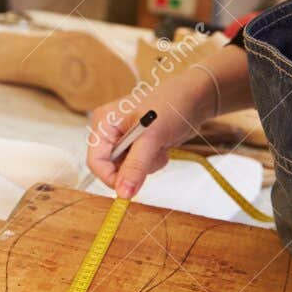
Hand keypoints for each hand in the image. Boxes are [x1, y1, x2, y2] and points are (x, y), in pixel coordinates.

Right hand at [85, 66, 218, 198]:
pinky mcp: (139, 145)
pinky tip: (162, 147)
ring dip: (146, 165)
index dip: (110, 177)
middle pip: (112, 167)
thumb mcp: (151, 137)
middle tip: (152, 155)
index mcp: (104, 123)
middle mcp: (111, 131)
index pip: (96, 161)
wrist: (195, 99)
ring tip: (159, 146)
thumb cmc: (171, 104)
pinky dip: (153, 162)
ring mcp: (125, 139)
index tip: (129, 189)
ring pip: (128, 170)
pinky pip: (140, 166)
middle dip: (134, 168)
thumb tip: (122, 192)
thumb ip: (135, 166)